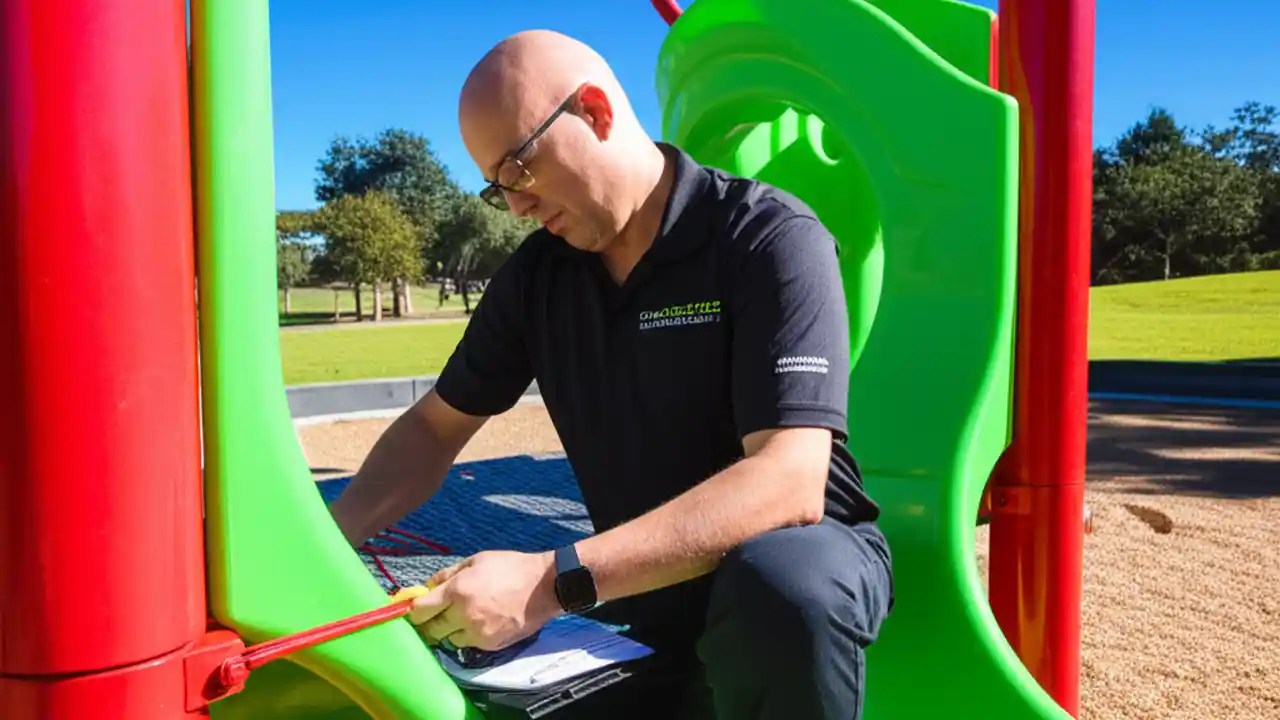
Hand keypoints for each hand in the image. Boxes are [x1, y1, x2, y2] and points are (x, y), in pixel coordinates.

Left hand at [409, 550, 560, 650]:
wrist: (544, 586)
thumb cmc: (510, 567)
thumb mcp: (476, 560)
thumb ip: (447, 575)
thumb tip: (426, 587)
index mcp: (458, 590)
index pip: (420, 610)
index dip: (412, 611)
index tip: (410, 610)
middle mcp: (464, 615)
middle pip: (430, 630)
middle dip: (427, 624)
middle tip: (429, 617)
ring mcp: (477, 633)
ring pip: (448, 640)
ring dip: (448, 631)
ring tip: (458, 618)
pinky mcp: (490, 645)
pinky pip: (467, 644)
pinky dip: (466, 636)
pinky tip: (477, 622)